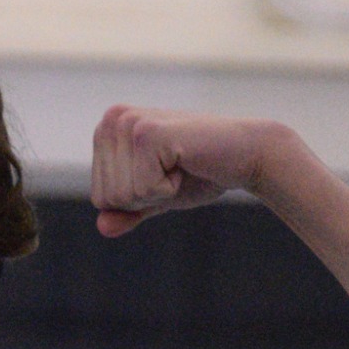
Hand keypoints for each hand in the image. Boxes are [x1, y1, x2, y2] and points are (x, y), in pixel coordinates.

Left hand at [91, 107, 296, 236]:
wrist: (247, 154)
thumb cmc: (201, 173)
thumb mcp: (156, 197)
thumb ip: (127, 212)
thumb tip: (102, 228)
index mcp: (107, 131)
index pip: (100, 198)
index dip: (137, 200)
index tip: (164, 175)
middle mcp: (112, 120)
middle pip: (108, 198)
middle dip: (147, 196)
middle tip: (176, 170)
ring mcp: (128, 123)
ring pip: (123, 196)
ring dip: (159, 191)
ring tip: (181, 165)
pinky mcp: (147, 133)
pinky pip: (143, 190)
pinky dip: (169, 188)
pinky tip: (187, 163)